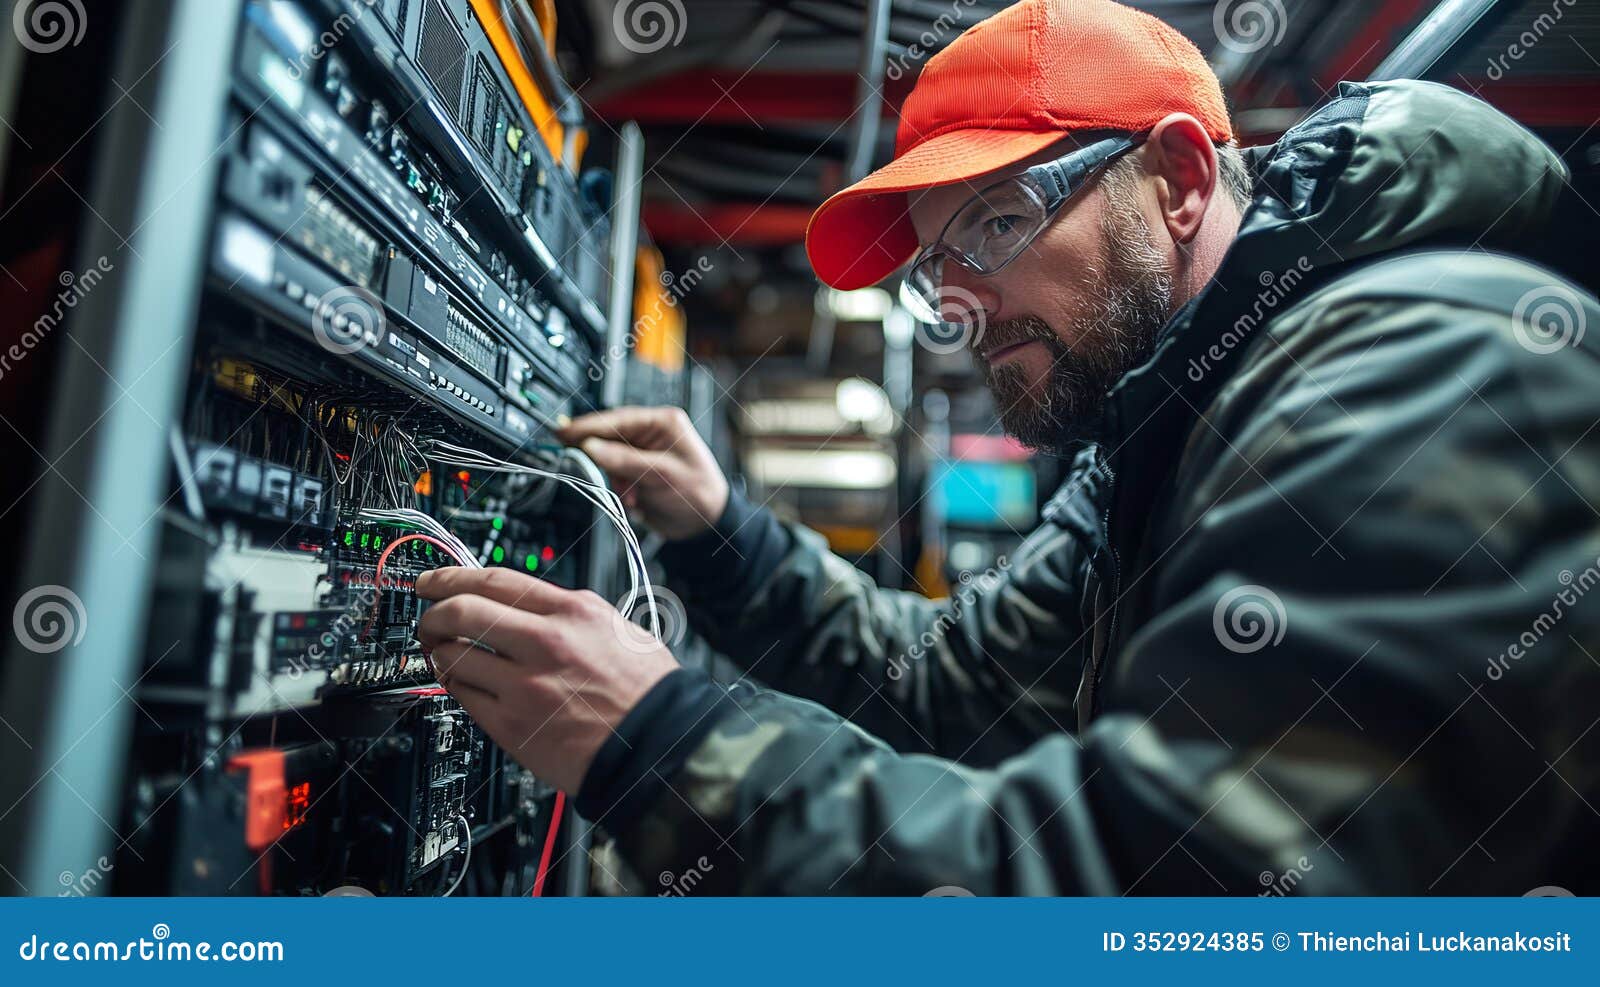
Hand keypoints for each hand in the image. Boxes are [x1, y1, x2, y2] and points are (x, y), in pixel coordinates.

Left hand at [414, 567, 676, 792]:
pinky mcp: (512, 725)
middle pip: (461, 612)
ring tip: (444, 656)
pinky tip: (463, 683)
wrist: (658, 745)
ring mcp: (524, 685)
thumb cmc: (646, 692)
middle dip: (433, 613)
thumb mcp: (616, 628)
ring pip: (452, 655)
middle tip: (427, 619)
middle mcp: (545, 643)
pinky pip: (462, 696)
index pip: (494, 580)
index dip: (452, 576)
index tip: (434, 581)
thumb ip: (567, 613)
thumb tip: (524, 605)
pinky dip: (454, 685)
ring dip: (439, 653)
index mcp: (573, 612)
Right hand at [557, 406, 728, 539]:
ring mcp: (642, 452)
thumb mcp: (662, 474)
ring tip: (629, 494)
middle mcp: (650, 433)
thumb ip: (624, 460)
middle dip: (600, 456)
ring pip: (607, 457)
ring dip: (613, 479)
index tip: (564, 432)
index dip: (588, 427)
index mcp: (662, 422)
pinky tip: (632, 498)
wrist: (704, 525)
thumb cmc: (698, 493)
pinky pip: (613, 474)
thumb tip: (590, 446)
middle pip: (608, 436)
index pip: (616, 419)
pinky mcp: (635, 471)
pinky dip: (618, 488)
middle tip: (578, 461)